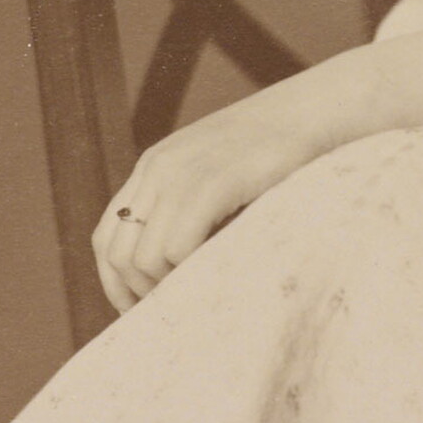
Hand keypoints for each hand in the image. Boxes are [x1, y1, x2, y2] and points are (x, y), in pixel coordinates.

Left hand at [93, 64, 349, 311]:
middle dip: (137, 294)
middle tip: (172, 313)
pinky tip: (215, 275)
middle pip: (116, 252)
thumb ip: (192, 207)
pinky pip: (176, 245)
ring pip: (142, 257)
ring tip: (197, 298)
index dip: (115, 282)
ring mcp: (181, 173)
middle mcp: (157, 168)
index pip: (106, 236)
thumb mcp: (220, 174)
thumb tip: (179, 270)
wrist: (316, 110)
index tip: (142, 310)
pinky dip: (187, 272)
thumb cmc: (280, 152)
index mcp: (154, 167)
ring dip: (166, 288)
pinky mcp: (212, 182)